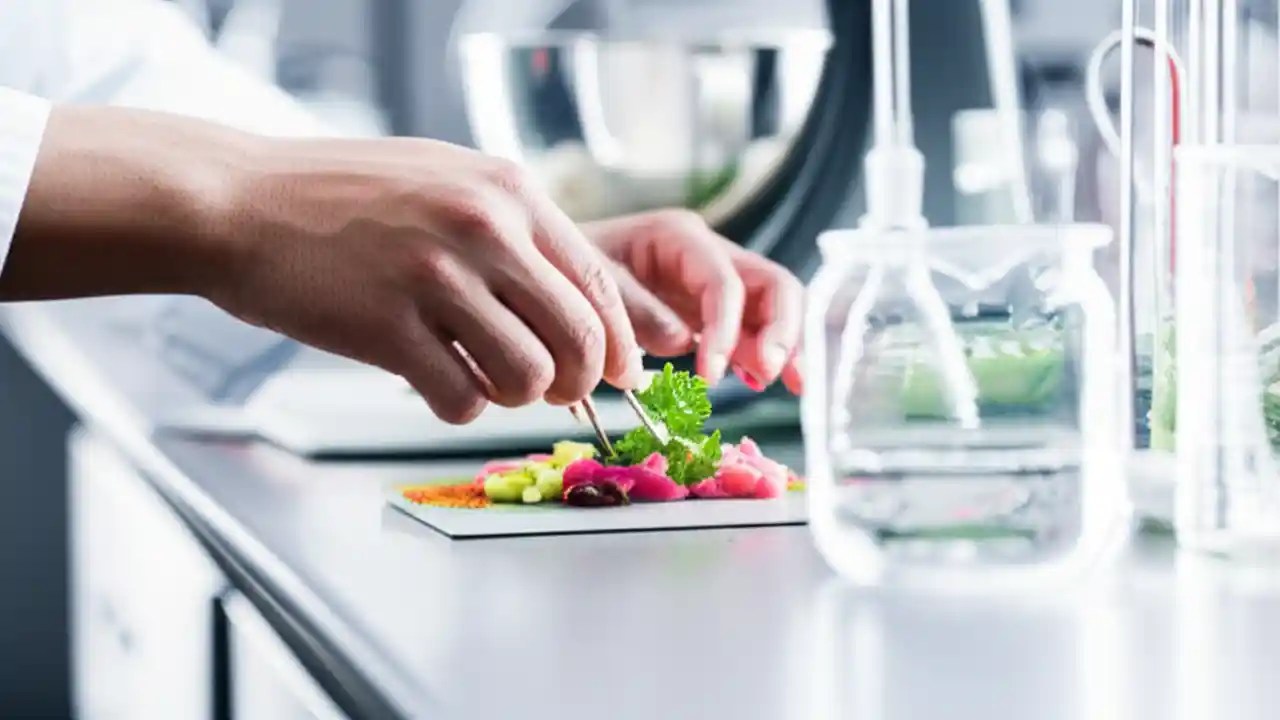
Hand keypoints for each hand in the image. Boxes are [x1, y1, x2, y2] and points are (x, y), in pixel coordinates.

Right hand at [216, 137, 648, 420]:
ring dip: (512, 396)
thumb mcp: (447, 180)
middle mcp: (482, 228)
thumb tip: (580, 304)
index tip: (618, 375)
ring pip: (528, 378)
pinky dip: (456, 407)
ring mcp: (434, 277)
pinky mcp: (386, 326)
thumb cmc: (345, 197)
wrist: (239, 201)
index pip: (598, 282)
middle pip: (579, 338)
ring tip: (479, 377)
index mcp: (507, 191)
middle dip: (576, 383)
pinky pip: (461, 400)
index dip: (619, 342)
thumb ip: (515, 231)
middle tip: (549, 391)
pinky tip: (430, 381)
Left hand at [584, 210, 802, 394]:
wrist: (550, 269)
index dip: (725, 330)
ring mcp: (716, 281)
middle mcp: (708, 254)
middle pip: (773, 284)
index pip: (724, 281)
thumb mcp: (591, 283)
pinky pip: (753, 328)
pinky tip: (760, 381)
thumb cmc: (565, 270)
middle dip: (781, 330)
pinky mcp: (713, 310)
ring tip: (786, 384)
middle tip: (771, 375)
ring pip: (774, 307)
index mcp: (679, 237)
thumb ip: (634, 311)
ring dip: (784, 345)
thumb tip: (682, 341)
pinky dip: (763, 353)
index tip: (710, 377)